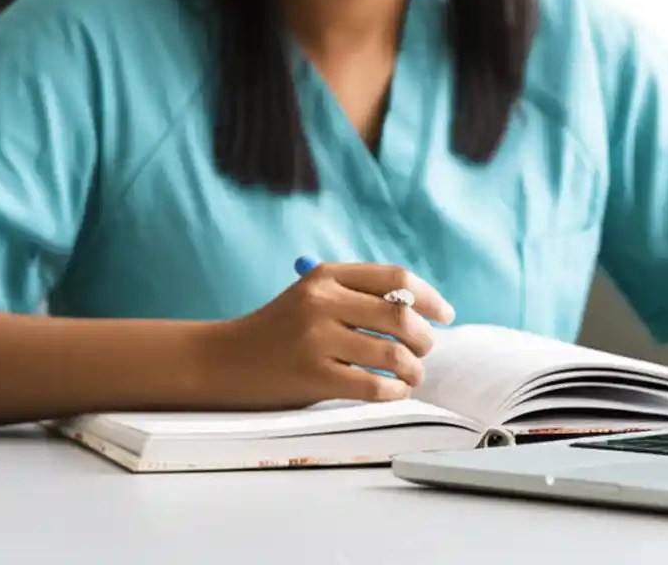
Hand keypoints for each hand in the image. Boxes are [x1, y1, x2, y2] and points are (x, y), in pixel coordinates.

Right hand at [198, 263, 455, 409]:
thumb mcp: (313, 298)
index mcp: (326, 275)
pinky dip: (394, 392)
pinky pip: (373, 386)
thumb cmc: (280, 332)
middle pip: (400, 316)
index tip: (446, 315)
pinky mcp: (311, 375)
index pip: (396, 279)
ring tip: (412, 376)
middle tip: (424, 352)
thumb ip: (360, 297)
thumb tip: (423, 313)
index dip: (429, 298)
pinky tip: (394, 392)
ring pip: (392, 354)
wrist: (222, 361)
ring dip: (413, 370)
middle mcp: (321, 301)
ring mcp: (315, 338)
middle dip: (424, 339)